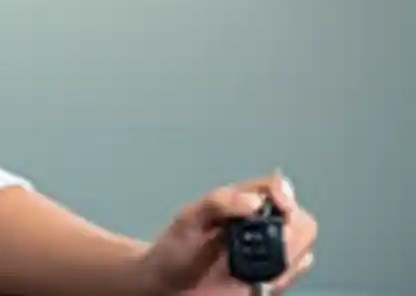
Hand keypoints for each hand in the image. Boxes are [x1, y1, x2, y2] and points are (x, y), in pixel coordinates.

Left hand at [140, 171, 317, 294]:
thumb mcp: (189, 220)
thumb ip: (219, 203)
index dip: (284, 197)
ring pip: (304, 248)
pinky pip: (295, 273)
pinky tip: (261, 279)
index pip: (277, 189)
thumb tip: (256, 201)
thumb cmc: (175, 249)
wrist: (168, 286)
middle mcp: (260, 225)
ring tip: (260, 265)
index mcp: (240, 203)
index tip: (280, 209)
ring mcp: (267, 252)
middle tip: (267, 244)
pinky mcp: (270, 278)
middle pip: (301, 220)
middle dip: (294, 231)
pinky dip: (287, 275)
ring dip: (291, 255)